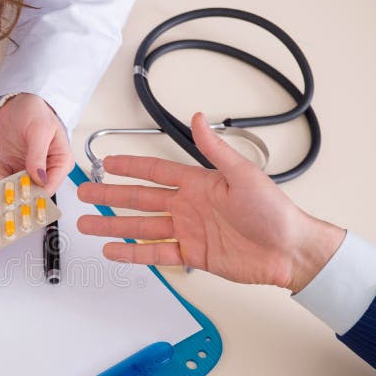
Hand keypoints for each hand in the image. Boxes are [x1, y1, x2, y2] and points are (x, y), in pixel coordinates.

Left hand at [0, 93, 73, 192]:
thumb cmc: (36, 110)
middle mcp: (44, 170)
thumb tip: (39, 179)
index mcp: (59, 163)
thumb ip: (38, 156)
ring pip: (9, 184)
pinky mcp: (11, 165)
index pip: (48, 188)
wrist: (19, 99)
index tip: (13, 189)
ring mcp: (26, 168)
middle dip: (6, 182)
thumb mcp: (39, 130)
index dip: (31, 193)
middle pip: (26, 190)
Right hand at [77, 113, 345, 291]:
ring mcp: (188, 231)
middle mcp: (188, 206)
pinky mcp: (191, 255)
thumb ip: (215, 150)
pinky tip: (113, 250)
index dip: (131, 165)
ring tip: (88, 225)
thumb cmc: (274, 212)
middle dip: (110, 196)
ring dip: (113, 226)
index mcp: (199, 183)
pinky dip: (133, 253)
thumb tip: (199, 119)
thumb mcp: (244, 175)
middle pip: (140, 199)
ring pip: (141, 226)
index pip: (155, 171)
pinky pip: (155, 253)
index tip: (108, 161)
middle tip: (86, 194)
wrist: (289, 251)